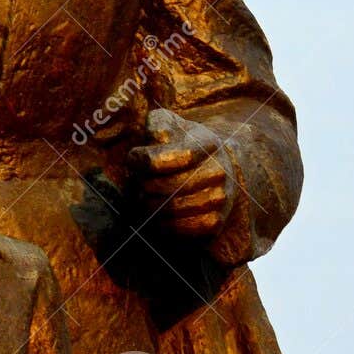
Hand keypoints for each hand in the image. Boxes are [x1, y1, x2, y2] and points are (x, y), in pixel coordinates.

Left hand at [128, 108, 236, 239]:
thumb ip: (158, 124)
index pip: (169, 157)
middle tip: (139, 182)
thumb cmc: (183, 143)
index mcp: (207, 143)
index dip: (142, 160)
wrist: (215, 166)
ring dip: (150, 205)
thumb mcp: (170, 124)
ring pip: (172, 209)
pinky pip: (181, 229)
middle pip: (168, 186)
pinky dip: (162, 224)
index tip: (134, 158)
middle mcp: (219, 171)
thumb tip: (154, 138)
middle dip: (145, 185)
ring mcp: (220, 198)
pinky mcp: (216, 222)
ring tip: (145, 196)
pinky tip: (157, 213)